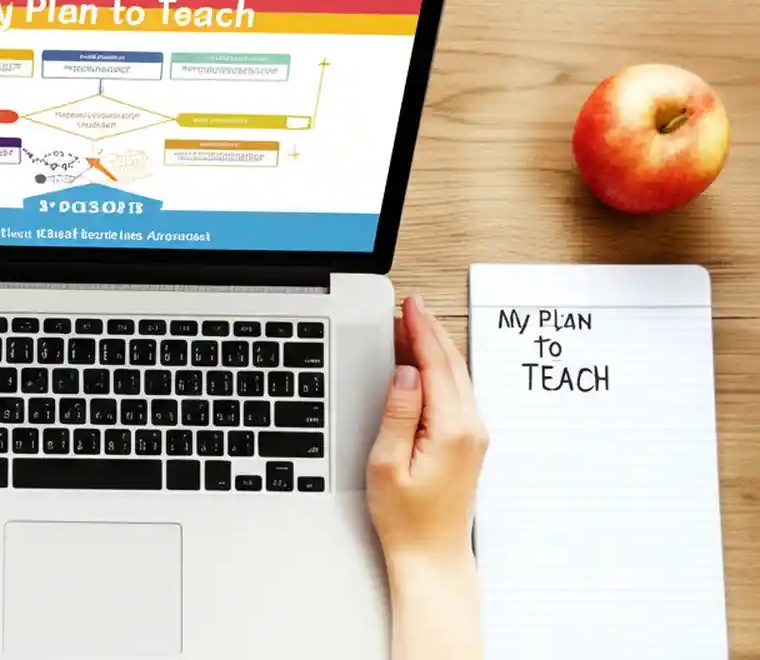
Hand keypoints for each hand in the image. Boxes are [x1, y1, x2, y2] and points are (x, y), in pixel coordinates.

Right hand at [367, 296, 487, 568]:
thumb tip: (405, 372)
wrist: (431, 556)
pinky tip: (423, 364)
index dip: (420, 329)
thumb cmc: (406, 519)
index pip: (437, 364)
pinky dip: (440, 369)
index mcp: (452, 429)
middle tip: (408, 305)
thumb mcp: (387, 463)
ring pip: (457, 376)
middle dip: (429, 330)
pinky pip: (456, 392)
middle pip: (452, 364)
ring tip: (411, 326)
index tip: (408, 305)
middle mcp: (471, 428)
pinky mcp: (468, 442)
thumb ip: (399, 413)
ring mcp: (474, 435)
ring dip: (435, 348)